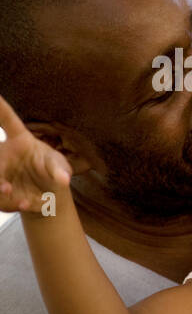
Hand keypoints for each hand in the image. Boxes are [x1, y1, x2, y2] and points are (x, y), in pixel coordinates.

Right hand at [0, 92, 70, 213]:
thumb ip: (60, 171)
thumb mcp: (60, 168)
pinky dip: (11, 204)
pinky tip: (26, 205)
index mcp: (20, 140)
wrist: (48, 195)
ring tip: (15, 196)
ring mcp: (0, 171)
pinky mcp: (0, 189)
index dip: (1, 107)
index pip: (8, 120)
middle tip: (6, 184)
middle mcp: (4, 153)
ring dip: (1, 188)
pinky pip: (1, 197)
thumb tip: (63, 179)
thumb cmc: (53, 171)